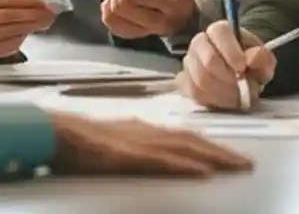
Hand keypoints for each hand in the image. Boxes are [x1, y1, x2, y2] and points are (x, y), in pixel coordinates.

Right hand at [0, 0, 55, 57]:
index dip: (29, 1)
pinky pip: (10, 44)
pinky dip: (23, 36)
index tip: (45, 2)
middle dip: (35, 14)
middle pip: (12, 16)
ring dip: (33, 26)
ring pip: (13, 30)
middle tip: (51, 13)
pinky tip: (29, 30)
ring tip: (46, 21)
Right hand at [49, 112, 251, 176]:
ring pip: (185, 148)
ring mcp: (138, 142)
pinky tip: (202, 170)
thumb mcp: (111, 139)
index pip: (183, 135)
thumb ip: (133, 143)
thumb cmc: (75, 139)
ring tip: (236, 166)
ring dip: (213, 156)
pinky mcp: (128, 156)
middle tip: (245, 163)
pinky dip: (185, 165)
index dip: (210, 144)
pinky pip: (162, 161)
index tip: (229, 154)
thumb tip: (153, 154)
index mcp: (142, 128)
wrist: (52, 131)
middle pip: (192, 140)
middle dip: (221, 151)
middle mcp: (146, 131)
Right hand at [175, 20, 275, 109]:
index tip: (243, 68)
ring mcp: (189, 62)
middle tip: (243, 88)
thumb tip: (251, 59)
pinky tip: (225, 100)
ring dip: (223, 93)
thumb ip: (261, 57)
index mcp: (219, 30)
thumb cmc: (251, 64)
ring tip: (238, 97)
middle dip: (229, 78)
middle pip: (208, 60)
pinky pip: (194, 92)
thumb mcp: (264, 60)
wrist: (240, 76)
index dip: (231, 52)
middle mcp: (200, 42)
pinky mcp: (184, 81)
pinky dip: (212, 100)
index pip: (219, 33)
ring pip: (200, 79)